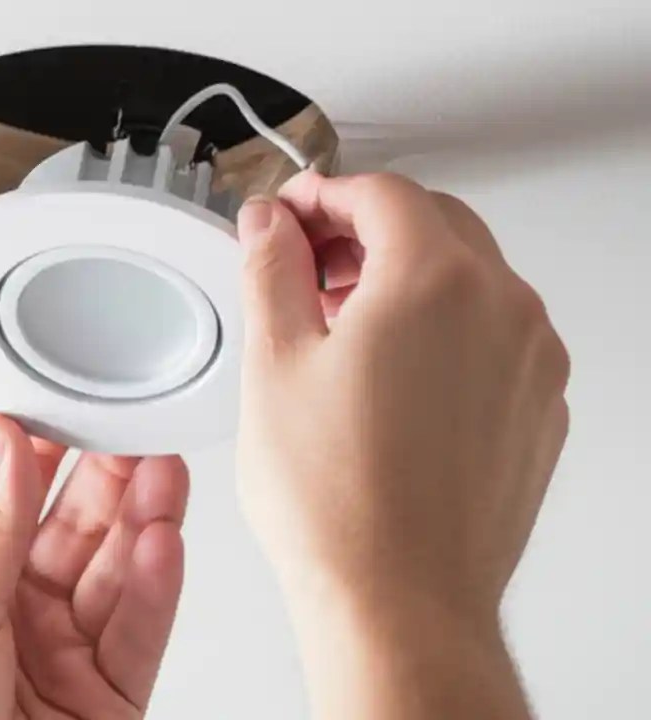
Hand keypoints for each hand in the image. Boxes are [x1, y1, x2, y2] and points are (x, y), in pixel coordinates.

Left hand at [0, 415, 189, 718]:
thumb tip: (2, 442)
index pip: (11, 504)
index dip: (45, 454)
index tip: (74, 404)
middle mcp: (17, 617)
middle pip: (75, 532)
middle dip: (108, 478)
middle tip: (136, 426)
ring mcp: (67, 658)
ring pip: (117, 575)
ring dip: (144, 521)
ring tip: (164, 470)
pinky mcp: (110, 700)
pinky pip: (140, 634)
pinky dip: (156, 588)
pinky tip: (164, 543)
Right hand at [234, 172, 569, 717]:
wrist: (399, 602)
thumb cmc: (338, 502)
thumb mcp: (274, 363)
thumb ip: (271, 268)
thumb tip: (269, 223)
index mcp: (434, 280)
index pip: (381, 192)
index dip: (321, 193)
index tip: (288, 213)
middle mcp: (503, 309)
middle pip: (433, 223)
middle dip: (364, 229)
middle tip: (306, 262)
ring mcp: (532, 361)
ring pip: (469, 278)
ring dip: (404, 277)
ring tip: (340, 326)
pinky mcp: (538, 407)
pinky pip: (493, 335)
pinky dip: (443, 328)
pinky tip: (388, 375)